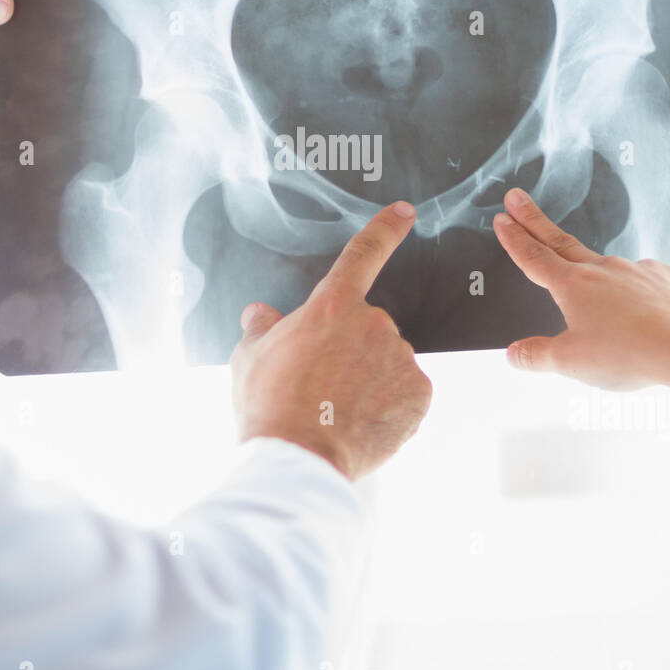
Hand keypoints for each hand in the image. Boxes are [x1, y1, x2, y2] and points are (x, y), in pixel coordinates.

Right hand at [230, 202, 432, 480]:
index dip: (385, 230)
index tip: (404, 213)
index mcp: (332, 307)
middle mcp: (374, 324)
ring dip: (371, 380)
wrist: (299, 456)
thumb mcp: (249, 359)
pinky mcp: (419, 393)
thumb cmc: (270, 406)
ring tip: (339, 412)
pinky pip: (407, 393)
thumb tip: (259, 314)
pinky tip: (364, 423)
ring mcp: (400, 358)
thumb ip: (261, 329)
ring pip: (389, 362)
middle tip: (323, 387)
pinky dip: (390, 405)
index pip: (363, 255)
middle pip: (369, 329)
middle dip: (352, 351)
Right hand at [493, 188, 669, 389]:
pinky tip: (648, 318)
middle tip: (518, 199)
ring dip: (602, 281)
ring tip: (611, 319)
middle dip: (535, 220)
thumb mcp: (571, 363)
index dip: (515, 238)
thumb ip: (538, 356)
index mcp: (573, 285)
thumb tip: (515, 354)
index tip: (504, 219)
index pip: (534, 256)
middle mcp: (604, 269)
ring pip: (611, 271)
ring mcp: (639, 270)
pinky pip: (649, 283)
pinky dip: (643, 296)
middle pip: (561, 241)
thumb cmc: (631, 354)